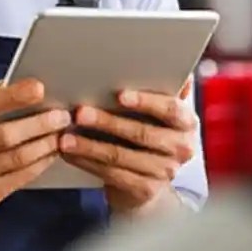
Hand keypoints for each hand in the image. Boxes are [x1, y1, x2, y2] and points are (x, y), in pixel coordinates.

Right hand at [0, 78, 70, 221]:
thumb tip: (16, 82)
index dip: (14, 96)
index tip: (39, 87)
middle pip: (6, 134)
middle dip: (39, 124)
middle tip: (62, 115)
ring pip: (18, 158)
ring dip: (45, 145)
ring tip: (62, 133)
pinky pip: (21, 178)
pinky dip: (41, 164)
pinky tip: (52, 153)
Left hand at [59, 79, 198, 214]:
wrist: (149, 181)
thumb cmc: (149, 134)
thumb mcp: (158, 112)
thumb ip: (161, 88)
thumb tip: (169, 60)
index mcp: (186, 122)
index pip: (170, 109)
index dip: (146, 101)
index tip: (120, 95)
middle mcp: (181, 148)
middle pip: (140, 133)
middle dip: (107, 121)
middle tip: (80, 112)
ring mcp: (164, 172)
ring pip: (120, 156)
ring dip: (89, 145)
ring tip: (65, 136)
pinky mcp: (145, 190)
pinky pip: (110, 174)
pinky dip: (86, 162)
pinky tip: (69, 153)